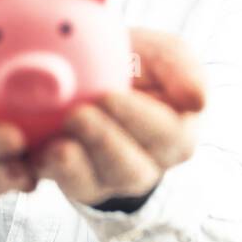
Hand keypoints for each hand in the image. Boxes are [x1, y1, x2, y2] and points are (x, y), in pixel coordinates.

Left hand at [31, 27, 204, 206]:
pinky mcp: (78, 183)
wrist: (90, 76)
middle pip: (131, 168)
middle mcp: (148, 164)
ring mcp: (111, 179)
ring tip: (60, 132)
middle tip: (78, 113)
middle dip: (103, 141)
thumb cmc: (135, 66)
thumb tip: (198, 100)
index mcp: (177, 133)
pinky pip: (67, 187)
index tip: (108, 95)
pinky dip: (52, 169)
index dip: (137, 119)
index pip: (168, 135)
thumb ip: (182, 68)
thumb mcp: (161, 54)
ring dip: (77, 160)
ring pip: (99, 183)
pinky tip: (44, 148)